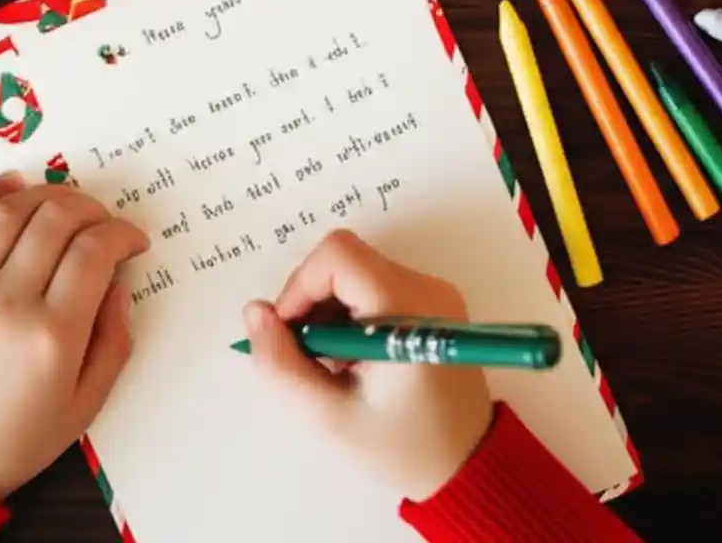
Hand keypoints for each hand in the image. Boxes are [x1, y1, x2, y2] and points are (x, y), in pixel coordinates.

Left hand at [0, 173, 148, 499]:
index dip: (122, 233)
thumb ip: (114, 341)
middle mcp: (6, 305)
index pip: (96, 251)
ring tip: (62, 202)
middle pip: (56, 220)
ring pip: (8, 212)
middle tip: (101, 220)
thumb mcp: (87, 403)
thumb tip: (118, 284)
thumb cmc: (18, 437)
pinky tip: (10, 187)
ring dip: (43, 194)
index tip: (132, 240)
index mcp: (53, 337)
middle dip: (90, 208)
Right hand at [243, 230, 492, 500]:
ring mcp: (433, 294)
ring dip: (328, 314)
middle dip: (311, 305)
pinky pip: (372, 289)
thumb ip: (280, 366)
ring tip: (335, 368)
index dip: (300, 286)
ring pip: (354, 275)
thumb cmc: (402, 448)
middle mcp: (426, 288)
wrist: (466, 467)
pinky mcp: (431, 305)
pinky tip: (353, 362)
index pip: (338, 255)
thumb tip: (255, 313)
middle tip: (310, 360)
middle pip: (343, 263)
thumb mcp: (328, 418)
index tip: (291, 334)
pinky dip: (349, 318)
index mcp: (408, 309)